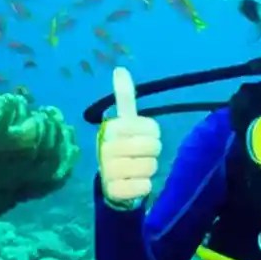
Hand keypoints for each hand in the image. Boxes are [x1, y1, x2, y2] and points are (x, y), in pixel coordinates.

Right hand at [98, 67, 161, 207]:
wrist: (111, 181)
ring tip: (136, 170)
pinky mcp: (114, 190)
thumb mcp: (125, 123)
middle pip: (153, 147)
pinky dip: (144, 186)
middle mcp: (107, 147)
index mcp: (112, 128)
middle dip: (152, 154)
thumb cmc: (123, 148)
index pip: (152, 128)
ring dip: (148, 170)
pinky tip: (133, 184)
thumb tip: (120, 69)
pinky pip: (144, 186)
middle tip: (141, 156)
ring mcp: (109, 169)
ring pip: (150, 167)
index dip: (153, 134)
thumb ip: (124, 98)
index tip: (142, 137)